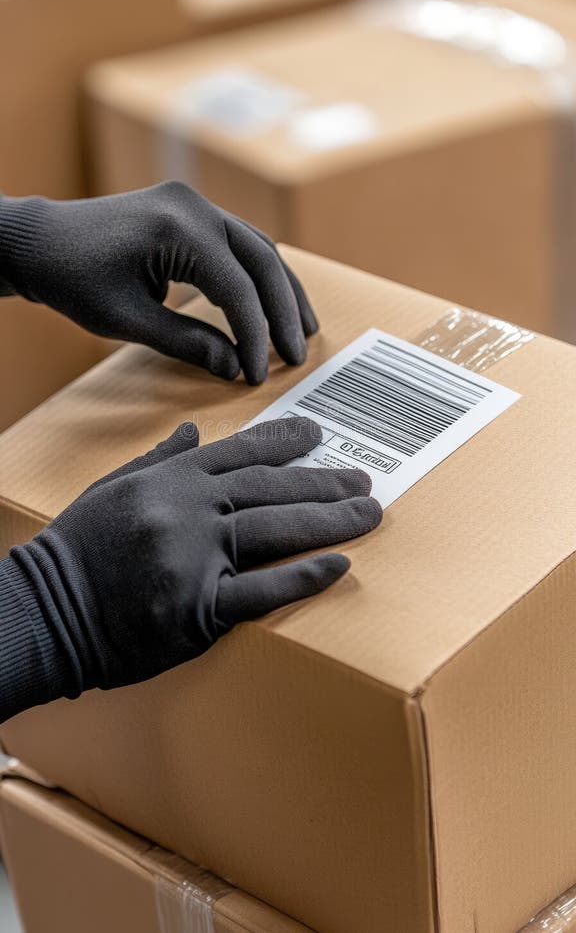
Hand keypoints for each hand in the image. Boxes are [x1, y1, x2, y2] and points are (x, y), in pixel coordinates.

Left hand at [0, 182, 317, 383]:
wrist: (42, 241)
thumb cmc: (74, 279)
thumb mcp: (126, 320)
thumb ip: (186, 342)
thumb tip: (234, 367)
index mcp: (176, 227)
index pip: (236, 287)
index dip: (255, 335)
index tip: (260, 372)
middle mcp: (193, 206)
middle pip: (262, 261)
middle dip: (283, 312)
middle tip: (296, 355)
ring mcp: (195, 203)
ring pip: (259, 247)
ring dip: (282, 291)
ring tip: (302, 331)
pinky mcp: (192, 211)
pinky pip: (240, 242)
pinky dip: (259, 276)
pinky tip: (271, 305)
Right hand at [8, 418, 380, 696]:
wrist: (47, 612)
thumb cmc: (78, 550)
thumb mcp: (114, 488)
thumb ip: (162, 459)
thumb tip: (196, 431)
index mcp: (171, 481)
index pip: (240, 452)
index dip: (284, 440)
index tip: (319, 432)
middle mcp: (188, 510)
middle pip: (270, 489)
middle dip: (324, 482)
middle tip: (364, 483)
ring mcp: (194, 557)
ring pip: (275, 529)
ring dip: (330, 520)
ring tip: (369, 514)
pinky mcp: (198, 607)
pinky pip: (261, 590)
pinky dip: (303, 577)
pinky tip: (339, 564)